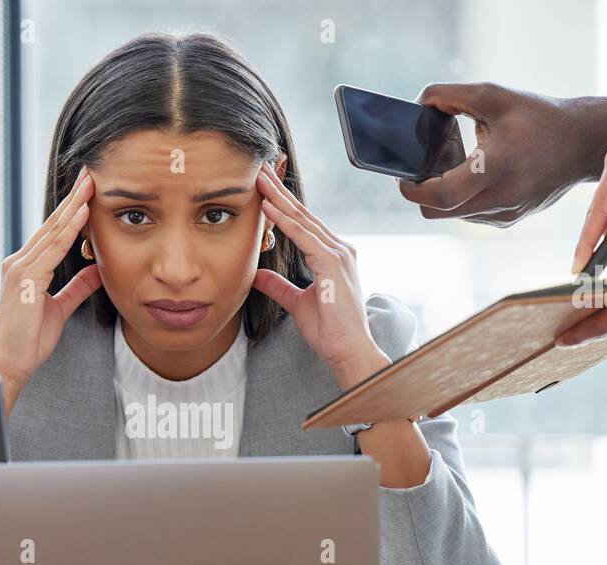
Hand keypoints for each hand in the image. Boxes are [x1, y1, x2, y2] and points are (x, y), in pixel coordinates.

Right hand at [0, 166, 102, 413]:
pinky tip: (83, 213)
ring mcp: (20, 268)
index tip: (87, 192)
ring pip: (52, 231)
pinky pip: (52, 249)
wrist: (9, 363)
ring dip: (74, 206)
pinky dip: (68, 230)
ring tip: (90, 185)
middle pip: (52, 225)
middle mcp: (19, 262)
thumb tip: (98, 270)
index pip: (52, 234)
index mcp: (26, 268)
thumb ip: (77, 288)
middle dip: (73, 199)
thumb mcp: (60, 309)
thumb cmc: (28, 341)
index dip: (71, 212)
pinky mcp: (25, 278)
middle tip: (90, 175)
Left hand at [251, 165, 388, 386]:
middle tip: (260, 171)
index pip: (304, 224)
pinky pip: (304, 237)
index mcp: (332, 256)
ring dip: (279, 199)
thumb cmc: (330, 332)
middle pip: (303, 214)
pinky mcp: (333, 263)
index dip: (283, 204)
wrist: (348, 351)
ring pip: (303, 220)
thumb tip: (258, 275)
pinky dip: (285, 221)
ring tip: (260, 180)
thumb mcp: (297, 303)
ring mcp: (338, 254)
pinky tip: (269, 208)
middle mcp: (339, 249)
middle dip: (280, 192)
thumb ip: (279, 286)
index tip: (265, 188)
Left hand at [396, 84, 606, 226]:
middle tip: (421, 167)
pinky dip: (462, 197)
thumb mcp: (493, 96)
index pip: (441, 195)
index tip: (401, 175)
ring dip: (443, 193)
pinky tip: (474, 172)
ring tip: (456, 161)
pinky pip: (470, 214)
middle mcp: (501, 199)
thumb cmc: (538, 116)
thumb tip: (417, 105)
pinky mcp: (508, 220)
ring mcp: (505, 215)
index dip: (412, 189)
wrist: (581, 143)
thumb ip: (449, 96)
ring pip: (453, 214)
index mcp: (496, 168)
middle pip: (437, 211)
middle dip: (422, 191)